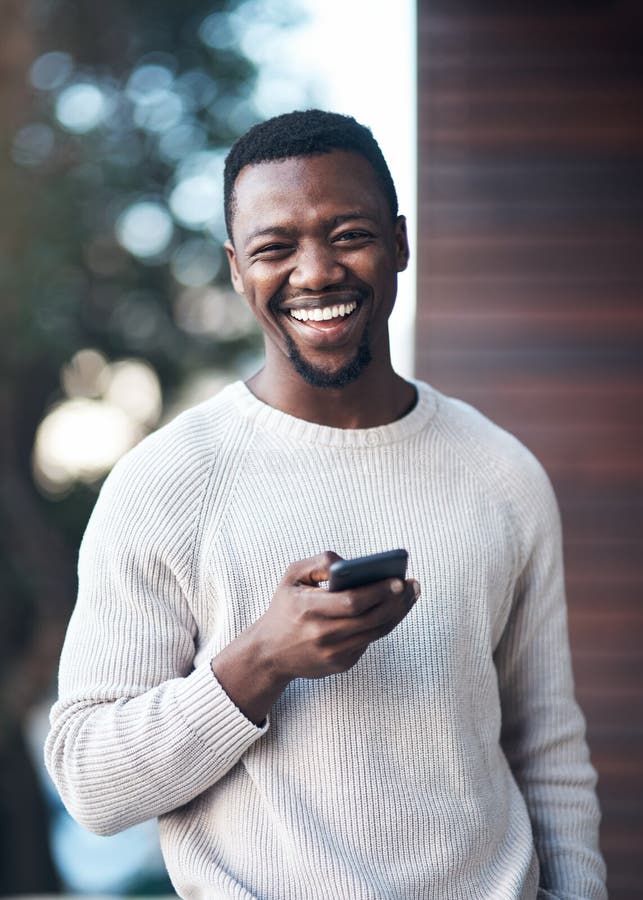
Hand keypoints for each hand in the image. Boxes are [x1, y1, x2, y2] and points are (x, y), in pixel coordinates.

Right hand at [212, 551, 420, 724]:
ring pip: (376, 631)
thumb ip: (319, 563)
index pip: (352, 601)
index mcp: (308, 610)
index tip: (398, 579)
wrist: (269, 653)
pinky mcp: (341, 664)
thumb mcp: (291, 577)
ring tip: (410, 595)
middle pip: (371, 618)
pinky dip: (384, 624)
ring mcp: (333, 653)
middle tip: (413, 585)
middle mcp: (322, 635)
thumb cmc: (284, 608)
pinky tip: (394, 609)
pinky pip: (369, 641)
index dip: (378, 591)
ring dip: (397, 613)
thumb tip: (349, 563)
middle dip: (397, 601)